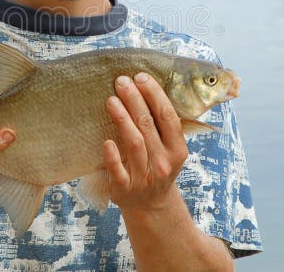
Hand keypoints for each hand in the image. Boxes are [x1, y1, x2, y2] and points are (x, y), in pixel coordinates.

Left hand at [104, 73, 188, 211]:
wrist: (150, 206)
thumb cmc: (156, 166)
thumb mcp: (169, 149)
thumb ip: (162, 125)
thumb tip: (144, 86)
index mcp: (177, 150)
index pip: (167, 116)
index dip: (154, 94)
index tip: (141, 77)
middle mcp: (163, 163)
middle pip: (148, 125)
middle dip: (134, 100)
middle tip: (121, 81)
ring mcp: (144, 177)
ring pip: (134, 143)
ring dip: (122, 119)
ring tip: (111, 100)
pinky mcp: (124, 189)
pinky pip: (118, 170)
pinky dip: (112, 156)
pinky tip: (107, 141)